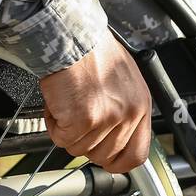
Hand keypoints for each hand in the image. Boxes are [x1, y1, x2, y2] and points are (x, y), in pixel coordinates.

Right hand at [39, 29, 151, 173]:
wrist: (72, 34)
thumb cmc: (92, 52)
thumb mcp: (123, 83)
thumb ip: (124, 112)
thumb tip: (115, 138)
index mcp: (141, 106)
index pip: (137, 156)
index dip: (116, 161)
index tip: (103, 156)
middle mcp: (129, 114)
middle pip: (104, 156)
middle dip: (84, 142)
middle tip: (76, 119)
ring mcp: (108, 118)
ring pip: (79, 148)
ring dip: (67, 130)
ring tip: (68, 102)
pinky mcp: (84, 119)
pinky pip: (62, 138)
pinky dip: (54, 124)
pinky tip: (58, 103)